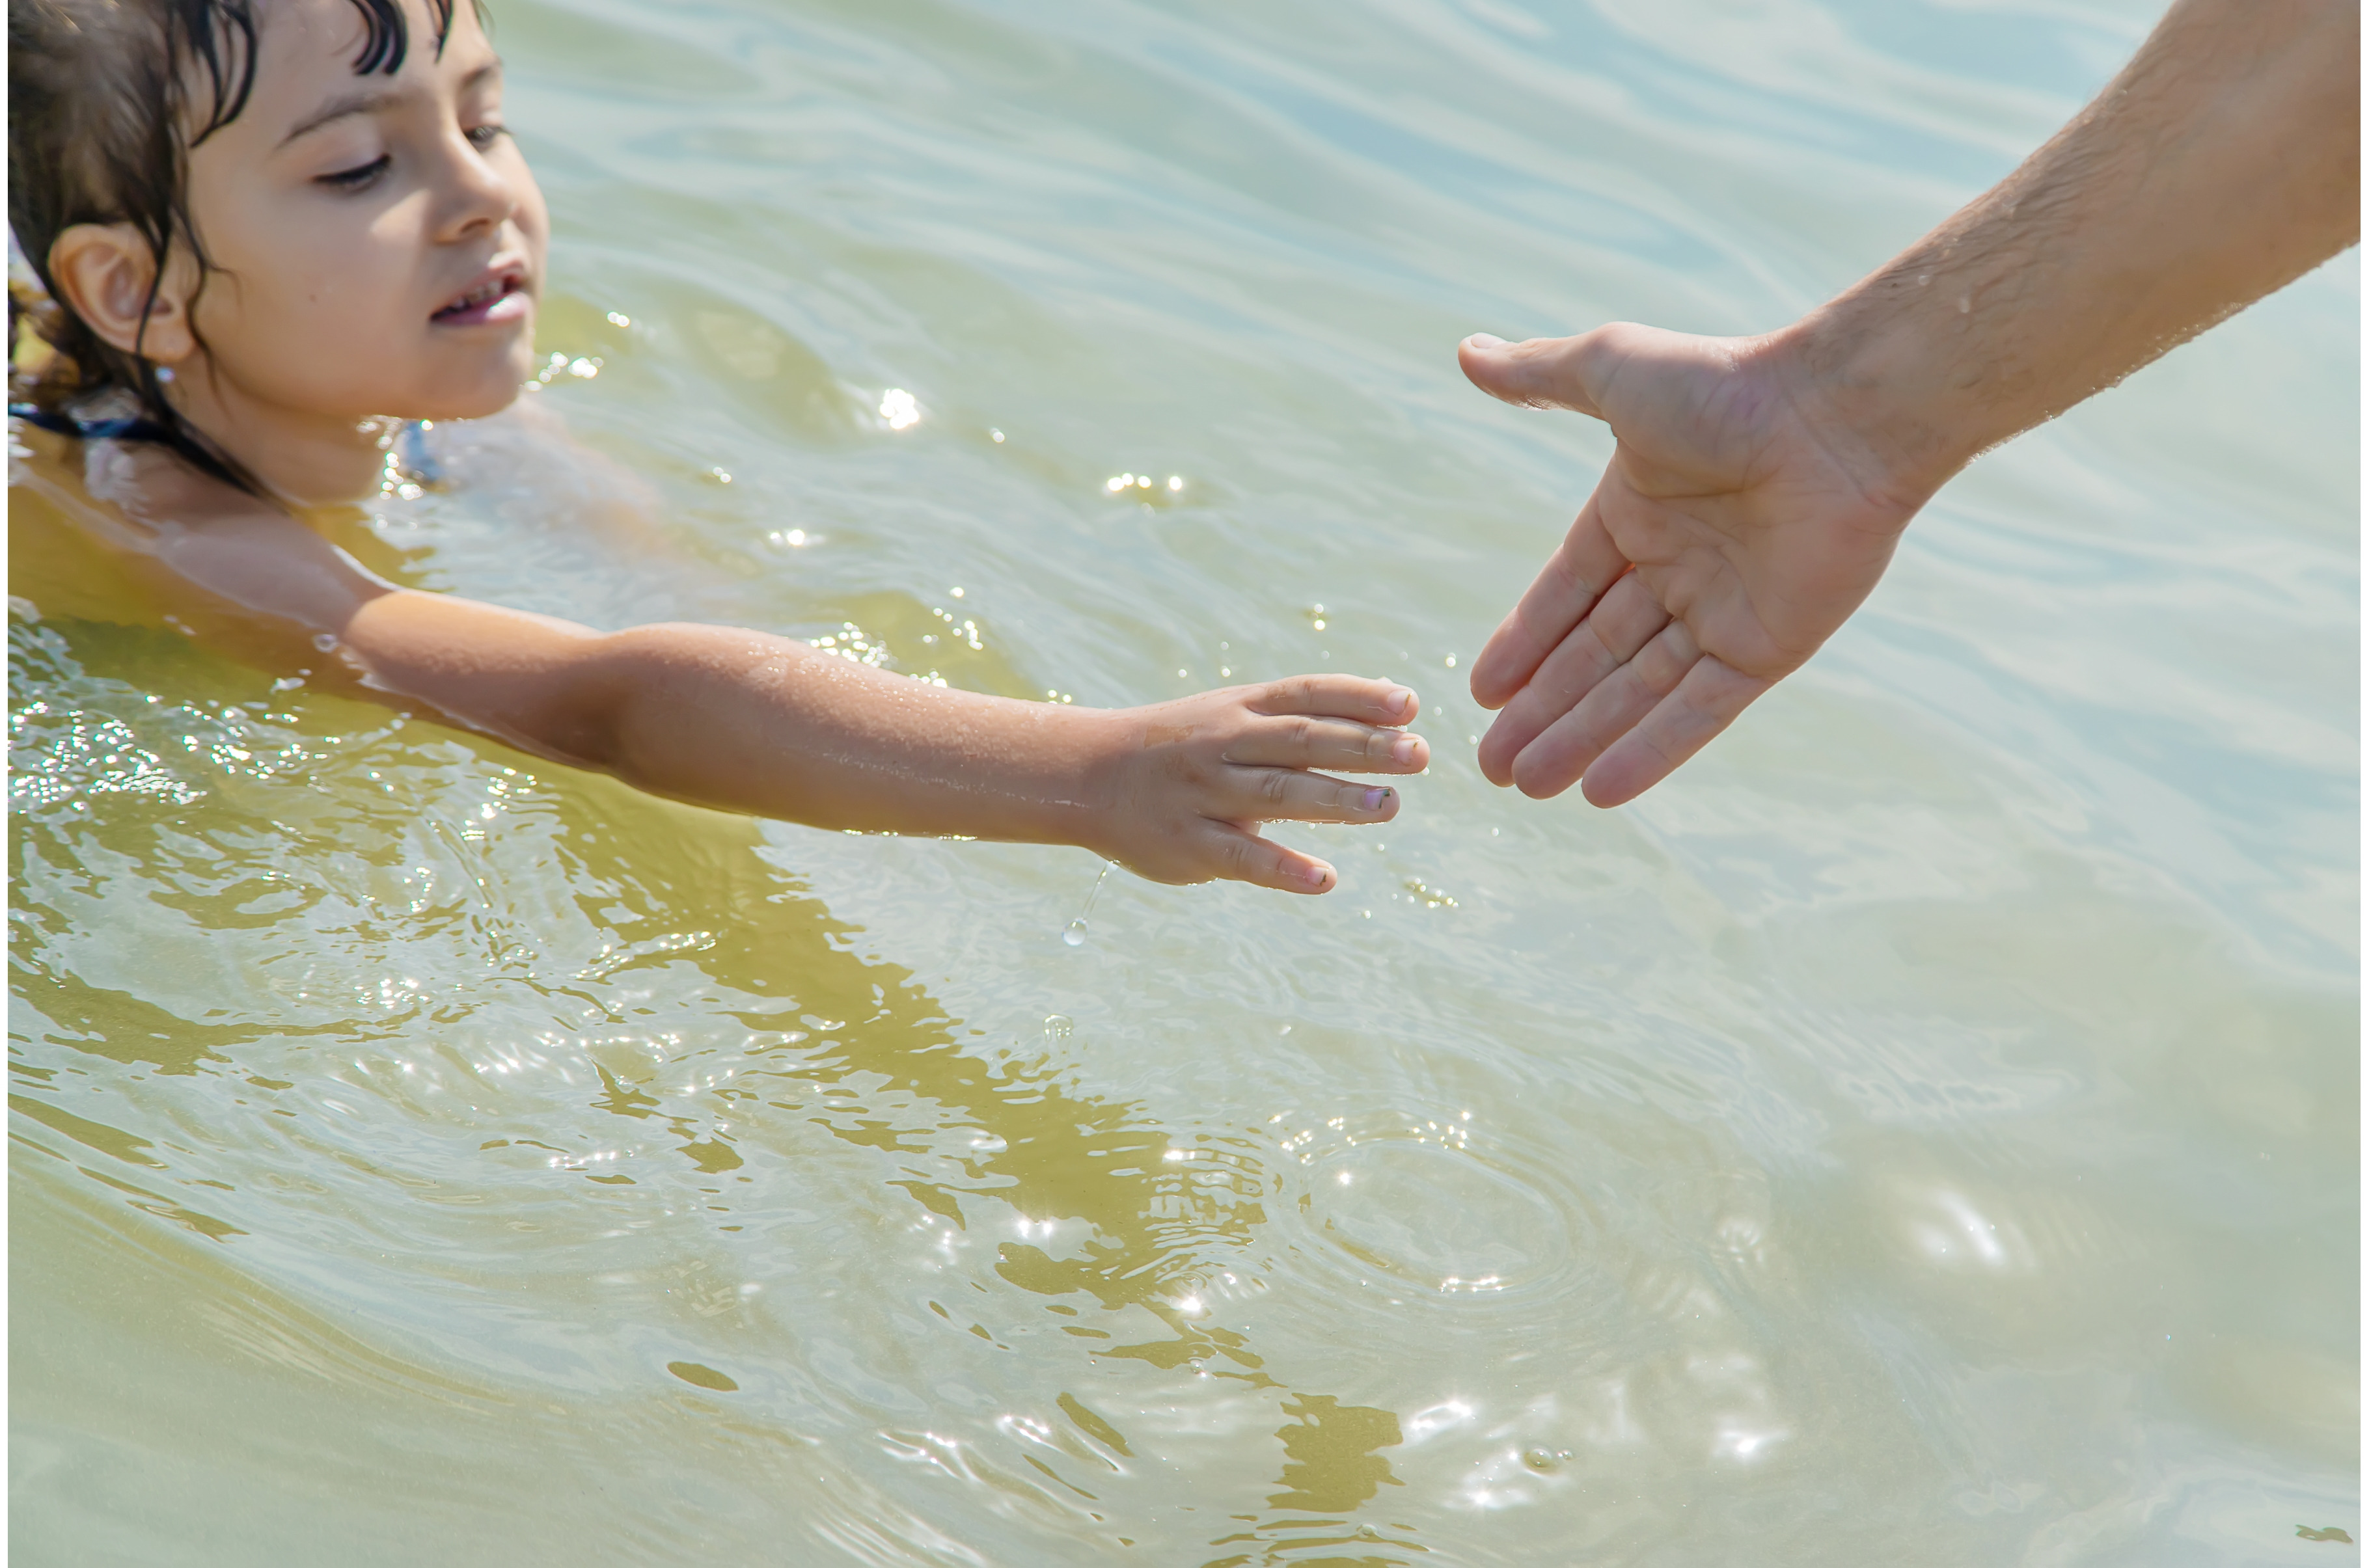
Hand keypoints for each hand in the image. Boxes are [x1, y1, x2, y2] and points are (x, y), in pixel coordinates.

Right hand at [1084, 675, 1428, 892]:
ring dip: (1335, 799)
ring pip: (1276, 794)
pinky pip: (1242, 858)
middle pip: (1301, 741)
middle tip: (1417, 755)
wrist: (1086, 775)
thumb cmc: (1182, 747)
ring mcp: (1204, 794)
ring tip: (1389, 806)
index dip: (1358, 697)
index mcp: (1239, 708)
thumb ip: (1301, 719)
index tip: (1410, 705)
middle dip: (1361, 747)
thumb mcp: (1232, 716)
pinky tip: (1325, 880)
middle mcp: (1223, 744)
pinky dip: (1284, 869)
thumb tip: (1395, 708)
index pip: (1306, 694)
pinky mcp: (1189, 844)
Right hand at [1457, 324, 1922, 805]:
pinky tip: (1600, 791)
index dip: (1524, 645)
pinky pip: (1699, 710)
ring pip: (1635, 692)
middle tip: (1489, 765)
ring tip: (1526, 785)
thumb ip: (1538, 376)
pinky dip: (1651, 751)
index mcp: (1636, 513)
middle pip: (1593, 657)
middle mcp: (1676, 569)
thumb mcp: (1611, 369)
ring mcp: (1722, 612)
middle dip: (1540, 712)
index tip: (1482, 692)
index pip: (1566, 594)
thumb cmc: (1727, 383)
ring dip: (1580, 740)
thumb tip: (1466, 353)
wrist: (1837, 416)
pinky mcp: (1768, 648)